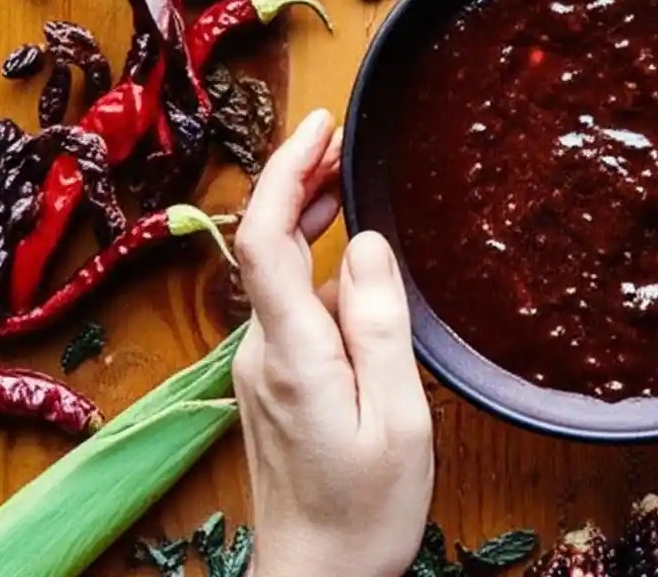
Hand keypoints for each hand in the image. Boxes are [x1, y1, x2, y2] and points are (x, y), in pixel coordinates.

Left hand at [232, 109, 433, 576]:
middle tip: (343, 140)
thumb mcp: (396, 415)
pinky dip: (315, 266)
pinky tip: (353, 263)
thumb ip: (381, 324)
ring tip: (348, 181)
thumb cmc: (366, 508)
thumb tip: (370, 245)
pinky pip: (290, 307)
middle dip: (296, 179)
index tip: (321, 126)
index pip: (264, 236)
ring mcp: (261, 368)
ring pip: (279, 275)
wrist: (319, 576)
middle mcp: (262, 351)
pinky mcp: (272, 383)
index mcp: (293, 352)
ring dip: (307, 220)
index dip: (284, 170)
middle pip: (264, 243)